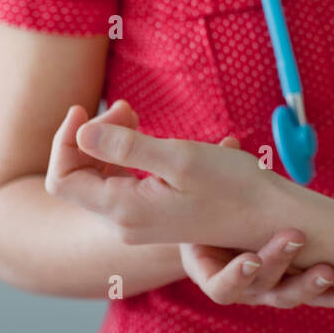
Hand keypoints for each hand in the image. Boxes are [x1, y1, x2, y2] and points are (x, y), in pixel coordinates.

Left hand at [45, 100, 267, 248]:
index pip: (62, 179)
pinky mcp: (153, 218)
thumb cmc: (235, 187)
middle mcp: (124, 224)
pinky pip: (120, 186)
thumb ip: (126, 147)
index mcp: (124, 210)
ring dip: (107, 144)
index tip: (86, 108)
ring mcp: (138, 224)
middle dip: (89, 137)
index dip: (64, 140)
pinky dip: (124, 158)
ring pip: (98, 181)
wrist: (271, 217)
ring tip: (135, 116)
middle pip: (76, 179)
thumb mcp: (180, 158)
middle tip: (126, 108)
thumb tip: (81, 132)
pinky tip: (146, 139)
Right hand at [176, 136, 333, 306]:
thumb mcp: (209, 197)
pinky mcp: (297, 288)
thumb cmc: (214, 214)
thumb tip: (229, 143)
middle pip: (261, 287)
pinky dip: (332, 290)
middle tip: (295, 236)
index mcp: (213, 272)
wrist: (227, 235)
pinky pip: (315, 297)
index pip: (221, 287)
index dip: (236, 277)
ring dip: (309, 282)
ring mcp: (271, 291)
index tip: (251, 259)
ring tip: (328, 267)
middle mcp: (244, 288)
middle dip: (279, 262)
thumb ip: (217, 172)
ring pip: (289, 294)